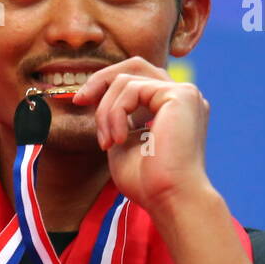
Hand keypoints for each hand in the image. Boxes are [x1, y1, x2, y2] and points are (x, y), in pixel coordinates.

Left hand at [68, 56, 214, 216]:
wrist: (169, 198)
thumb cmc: (147, 182)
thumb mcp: (123, 143)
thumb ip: (117, 119)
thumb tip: (98, 101)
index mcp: (172, 107)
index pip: (136, 78)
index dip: (105, 84)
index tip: (80, 101)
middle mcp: (182, 96)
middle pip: (134, 65)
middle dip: (101, 79)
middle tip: (80, 100)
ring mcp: (184, 93)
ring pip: (126, 80)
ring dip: (106, 111)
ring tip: (107, 142)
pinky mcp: (180, 95)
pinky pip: (132, 89)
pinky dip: (115, 114)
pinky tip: (118, 140)